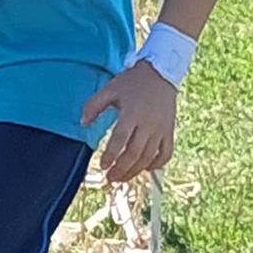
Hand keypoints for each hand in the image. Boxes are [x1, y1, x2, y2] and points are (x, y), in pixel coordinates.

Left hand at [80, 62, 178, 184]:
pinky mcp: (169, 131)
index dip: (111, 155)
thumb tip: (82, 123)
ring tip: (122, 177)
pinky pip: (166, 153)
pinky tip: (146, 168)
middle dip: (121, 169)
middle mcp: (148, 124)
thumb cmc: (132, 82)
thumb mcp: (109, 90)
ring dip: (135, 170)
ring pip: (149, 157)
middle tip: (110, 178)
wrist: (160, 74)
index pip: (120, 140)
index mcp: (132, 113)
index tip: (103, 166)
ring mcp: (161, 129)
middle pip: (135, 153)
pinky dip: (157, 164)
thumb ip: (93, 106)